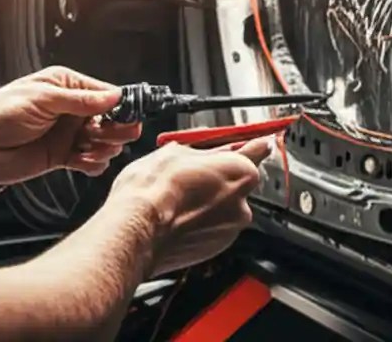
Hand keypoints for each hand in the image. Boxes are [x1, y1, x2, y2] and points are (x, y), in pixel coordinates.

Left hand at [0, 66, 140, 184]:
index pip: (105, 94)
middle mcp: (70, 109)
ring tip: (95, 150)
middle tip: (116, 136)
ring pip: (103, 141)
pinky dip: (93, 164)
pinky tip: (86, 162)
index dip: (121, 106)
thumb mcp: (43, 99)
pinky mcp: (61, 156)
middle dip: (117, 128)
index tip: (131, 116)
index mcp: (66, 86)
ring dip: (105, 147)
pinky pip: (89, 161)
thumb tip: (113, 97)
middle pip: (110, 119)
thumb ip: (80, 100)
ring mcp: (67, 133)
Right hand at [108, 137, 271, 274]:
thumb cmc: (152, 191)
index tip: (256, 141)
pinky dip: (201, 221)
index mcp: (240, 172)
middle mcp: (242, 204)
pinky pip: (213, 227)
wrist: (134, 231)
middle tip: (194, 171)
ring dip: (209, 200)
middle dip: (220, 175)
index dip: (251, 145)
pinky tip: (178, 214)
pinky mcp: (214, 248)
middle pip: (238, 182)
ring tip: (179, 196)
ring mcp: (229, 230)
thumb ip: (206, 150)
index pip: (257, 151)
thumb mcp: (177, 151)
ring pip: (224, 207)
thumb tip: (216, 146)